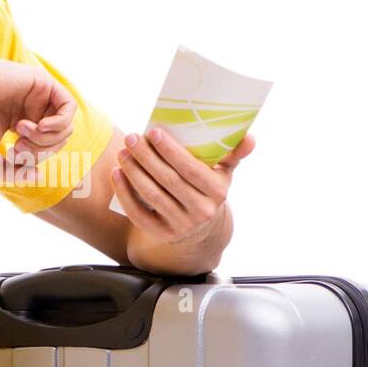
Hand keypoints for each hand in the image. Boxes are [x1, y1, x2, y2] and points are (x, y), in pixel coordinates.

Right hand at [0, 46, 76, 174]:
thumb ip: (14, 172)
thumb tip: (39, 175)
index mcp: (22, 124)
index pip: (45, 149)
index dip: (33, 159)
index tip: (11, 154)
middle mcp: (33, 109)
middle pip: (58, 140)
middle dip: (40, 151)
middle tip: (17, 147)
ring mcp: (39, 95)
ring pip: (66, 127)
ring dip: (46, 138)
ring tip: (22, 132)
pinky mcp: (43, 82)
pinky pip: (69, 107)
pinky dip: (59, 124)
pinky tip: (39, 127)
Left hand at [112, 127, 255, 243]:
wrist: (204, 231)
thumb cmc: (209, 192)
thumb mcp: (224, 174)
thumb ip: (234, 154)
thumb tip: (249, 137)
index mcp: (217, 192)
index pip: (190, 169)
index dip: (170, 151)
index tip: (153, 132)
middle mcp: (200, 211)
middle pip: (167, 180)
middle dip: (146, 157)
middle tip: (132, 138)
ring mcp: (180, 225)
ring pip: (151, 195)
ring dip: (134, 172)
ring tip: (123, 152)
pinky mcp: (162, 234)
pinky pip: (139, 213)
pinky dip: (125, 193)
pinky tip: (118, 174)